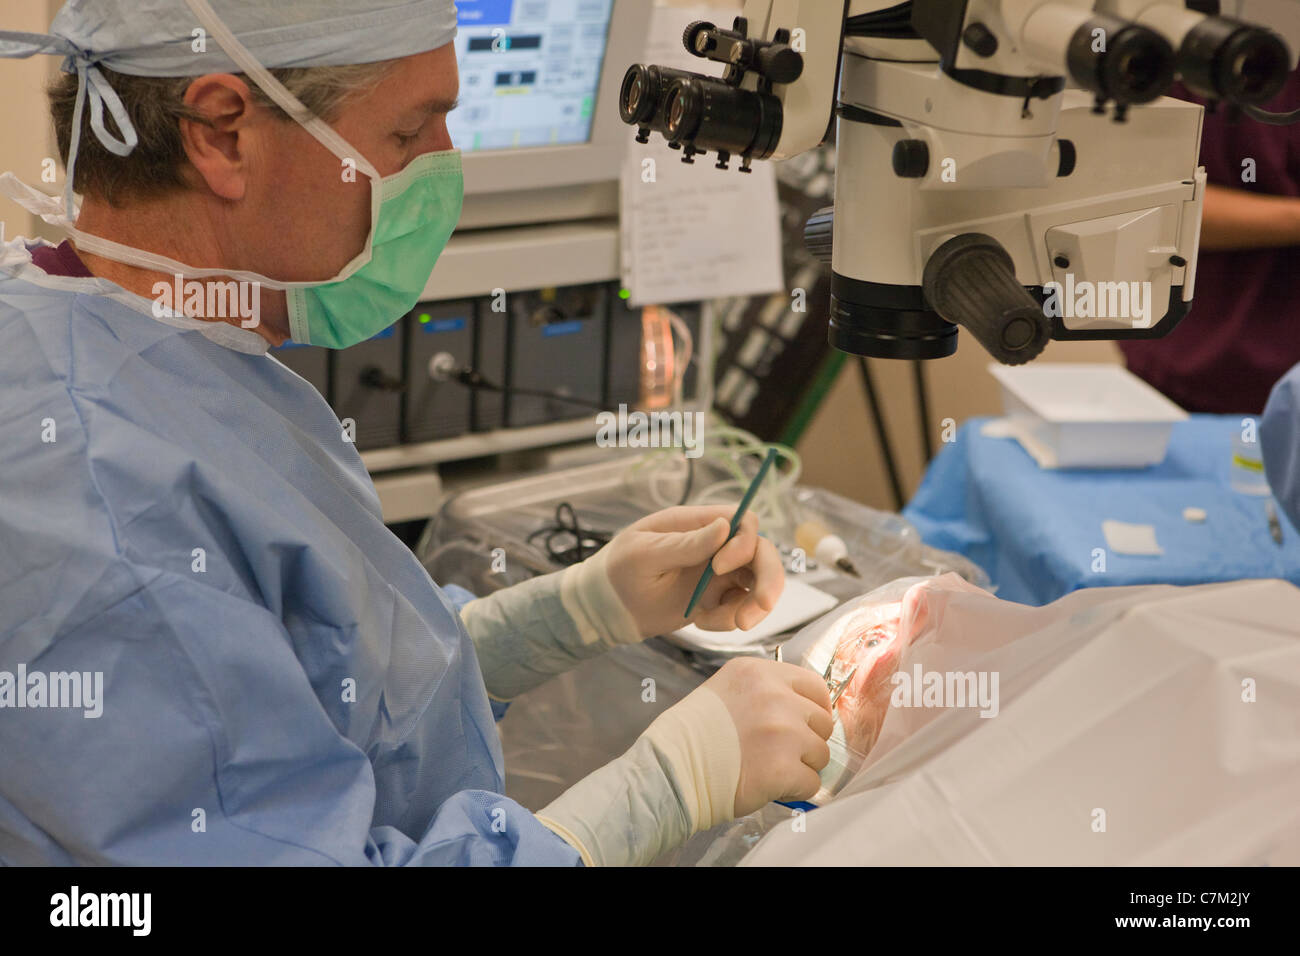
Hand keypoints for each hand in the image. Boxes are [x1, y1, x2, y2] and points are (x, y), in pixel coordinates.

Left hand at [601, 505, 784, 637]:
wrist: (608, 609)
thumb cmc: (618, 571)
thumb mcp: (645, 554)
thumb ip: (685, 544)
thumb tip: (724, 527)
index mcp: (697, 524)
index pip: (743, 522)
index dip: (744, 543)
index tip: (720, 567)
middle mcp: (715, 546)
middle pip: (762, 552)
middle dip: (769, 579)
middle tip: (762, 606)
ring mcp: (719, 573)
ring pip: (759, 582)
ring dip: (756, 605)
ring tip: (736, 624)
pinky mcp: (717, 599)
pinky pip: (741, 607)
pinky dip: (731, 619)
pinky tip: (702, 622)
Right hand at [705, 657, 833, 815]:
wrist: (673, 768)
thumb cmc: (694, 734)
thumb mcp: (728, 690)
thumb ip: (765, 692)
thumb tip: (802, 710)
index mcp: (760, 673)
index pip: (815, 686)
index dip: (814, 709)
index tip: (805, 725)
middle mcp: (775, 696)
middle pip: (822, 721)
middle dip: (808, 740)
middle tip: (781, 752)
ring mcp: (783, 731)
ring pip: (821, 754)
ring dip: (802, 766)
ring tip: (771, 769)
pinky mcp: (784, 767)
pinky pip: (811, 782)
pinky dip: (795, 790)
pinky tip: (770, 786)